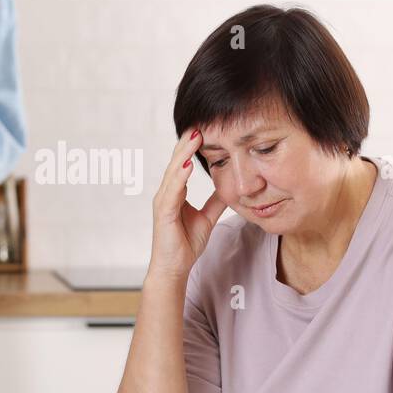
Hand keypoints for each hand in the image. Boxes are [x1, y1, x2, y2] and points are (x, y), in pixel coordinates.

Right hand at [149, 128, 226, 280]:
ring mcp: (163, 202)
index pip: (183, 164)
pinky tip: (189, 165)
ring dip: (184, 154)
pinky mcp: (163, 213)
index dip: (192, 148)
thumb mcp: (206, 218)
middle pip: (177, 163)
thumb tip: (228, 188)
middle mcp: (167, 194)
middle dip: (187, 144)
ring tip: (194, 137)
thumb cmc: (185, 244)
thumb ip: (214, 202)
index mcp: (175, 193)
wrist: (174, 268)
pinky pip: (172, 191)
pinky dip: (181, 176)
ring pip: (174, 172)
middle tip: (199, 125)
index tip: (203, 130)